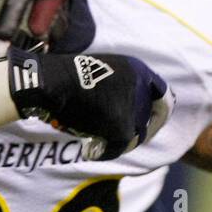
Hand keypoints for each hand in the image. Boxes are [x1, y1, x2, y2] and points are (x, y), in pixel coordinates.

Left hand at [0, 47, 173, 159]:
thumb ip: (131, 138)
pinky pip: (99, 102)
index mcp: (140, 72)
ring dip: (111, 126)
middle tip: (121, 143)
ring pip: (117, 106)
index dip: (158, 123)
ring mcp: (103, 70)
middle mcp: (125, 68)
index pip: (163, 100)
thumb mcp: (119, 129)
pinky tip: (85, 134)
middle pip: (140, 104)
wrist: (48, 85)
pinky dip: (96, 119)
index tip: (146, 136)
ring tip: (98, 142)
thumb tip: (125, 142)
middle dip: (131, 128)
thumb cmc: (90, 104)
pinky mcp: (85, 77)